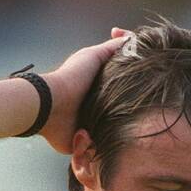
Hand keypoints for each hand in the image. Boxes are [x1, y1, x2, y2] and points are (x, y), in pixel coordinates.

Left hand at [40, 29, 131, 153]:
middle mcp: (95, 109)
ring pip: (110, 136)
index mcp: (100, 90)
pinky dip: (93, 145)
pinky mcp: (81, 144)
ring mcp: (89, 127)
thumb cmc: (71, 78)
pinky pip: (95, 151)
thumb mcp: (93, 56)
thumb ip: (112, 49)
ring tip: (104, 126)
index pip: (123, 93)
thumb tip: (131, 39)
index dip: (132, 93)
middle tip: (127, 116)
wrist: (52, 105)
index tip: (139, 93)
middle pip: (119, 117)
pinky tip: (86, 134)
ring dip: (109, 134)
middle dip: (124, 119)